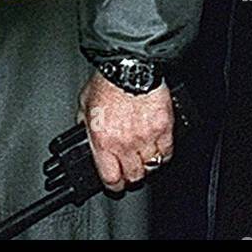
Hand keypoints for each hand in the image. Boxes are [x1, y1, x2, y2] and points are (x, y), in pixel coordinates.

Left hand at [78, 73, 174, 190]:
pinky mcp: (164, 130)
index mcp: (102, 139)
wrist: (130, 67)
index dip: (112, 184)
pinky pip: (167, 153)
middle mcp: (125, 143)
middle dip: (129, 176)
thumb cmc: (107, 82)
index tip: (113, 183)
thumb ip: (85, 124)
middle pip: (133, 177)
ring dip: (146, 164)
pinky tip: (155, 147)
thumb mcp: (85, 103)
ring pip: (152, 167)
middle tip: (127, 169)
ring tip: (140, 157)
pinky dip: (162, 153)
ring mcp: (146, 138)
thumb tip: (84, 136)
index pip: (110, 178)